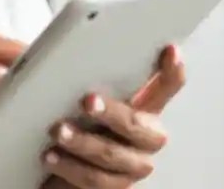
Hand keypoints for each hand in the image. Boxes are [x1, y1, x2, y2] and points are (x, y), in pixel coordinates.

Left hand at [40, 44, 185, 188]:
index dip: (171, 69)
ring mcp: (132, 165)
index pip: (168, 85)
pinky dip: (70, 166)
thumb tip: (55, 49)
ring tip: (59, 131)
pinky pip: (93, 178)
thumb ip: (86, 76)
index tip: (169, 50)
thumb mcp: (87, 96)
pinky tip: (51, 155)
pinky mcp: (114, 187)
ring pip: (112, 154)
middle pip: (136, 124)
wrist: (67, 167)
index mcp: (146, 108)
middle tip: (87, 101)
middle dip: (111, 113)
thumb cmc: (80, 123)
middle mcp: (146, 137)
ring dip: (83, 142)